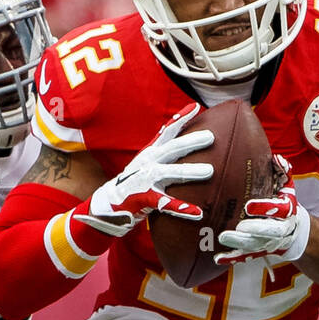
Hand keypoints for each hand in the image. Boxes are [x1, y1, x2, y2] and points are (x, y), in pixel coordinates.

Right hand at [83, 107, 211, 235]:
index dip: (180, 118)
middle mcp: (147, 162)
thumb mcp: (147, 165)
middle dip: (191, 141)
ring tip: (210, 171)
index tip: (196, 107)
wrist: (107, 205)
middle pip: (171, 148)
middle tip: (211, 137)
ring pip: (169, 172)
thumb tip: (188, 150)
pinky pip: (165, 203)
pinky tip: (198, 212)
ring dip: (189, 171)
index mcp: (150, 153)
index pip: (167, 132)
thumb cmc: (133, 185)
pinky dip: (182, 208)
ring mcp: (144, 179)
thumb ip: (165, 157)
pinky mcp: (143, 198)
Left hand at [213, 157, 310, 263]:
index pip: (279, 210)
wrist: (293, 232)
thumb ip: (282, 172)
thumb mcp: (286, 186)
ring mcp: (267, 243)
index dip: (265, 208)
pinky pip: (244, 256)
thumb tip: (276, 159)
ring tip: (223, 237)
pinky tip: (218, 258)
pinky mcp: (257, 251)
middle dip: (254, 230)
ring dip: (238, 244)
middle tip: (238, 227)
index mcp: (287, 210)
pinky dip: (231, 258)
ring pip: (254, 246)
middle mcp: (279, 229)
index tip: (249, 205)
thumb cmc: (283, 202)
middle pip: (268, 232)